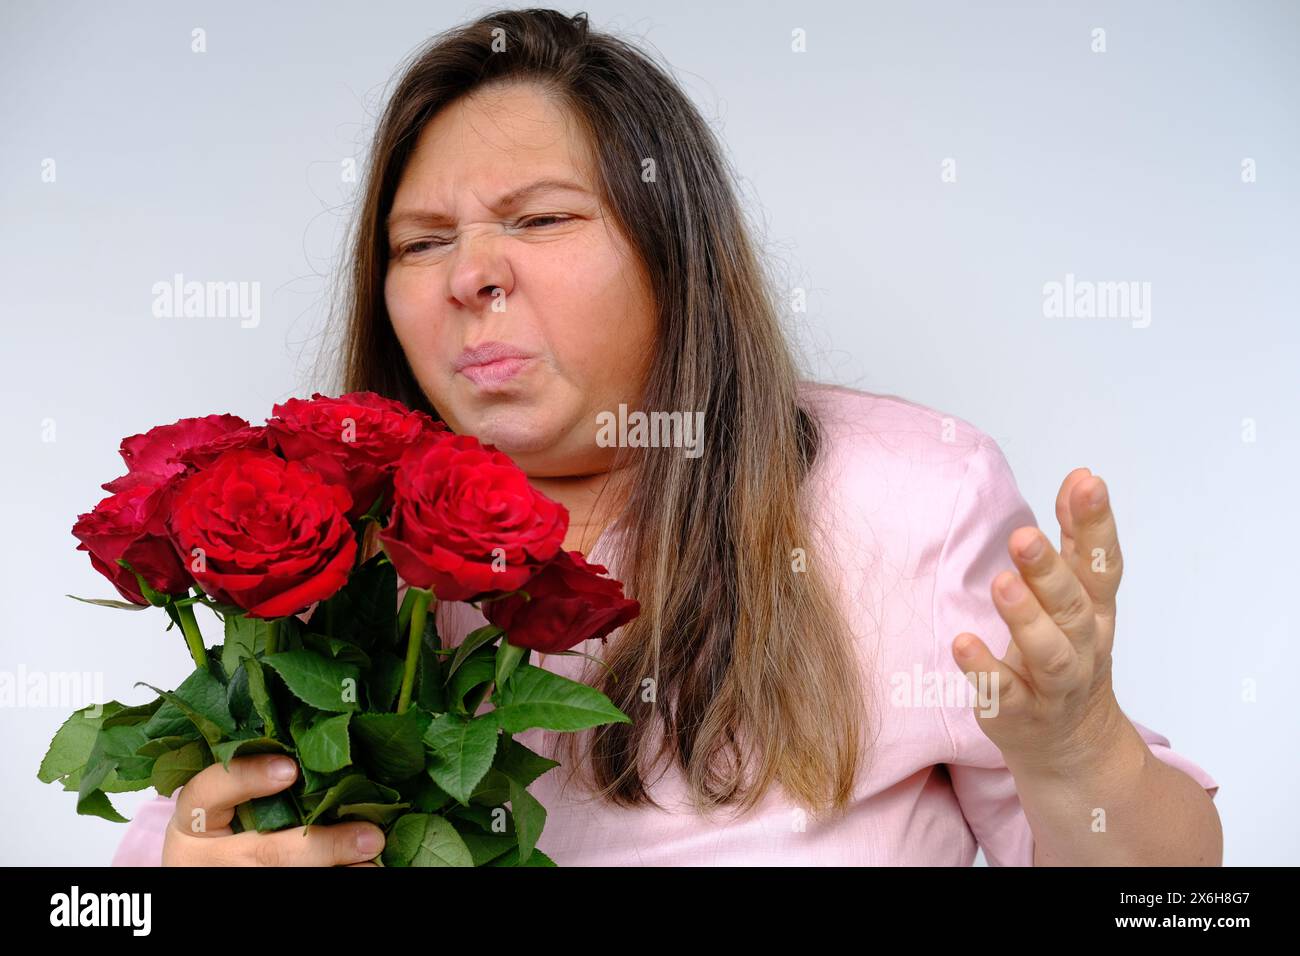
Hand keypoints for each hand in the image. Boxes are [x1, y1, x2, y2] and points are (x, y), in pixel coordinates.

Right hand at [161, 754, 384, 865]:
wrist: (208, 866)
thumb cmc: (223, 824)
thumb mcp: (224, 803)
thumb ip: (257, 778)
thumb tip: (327, 753)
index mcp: (194, 819)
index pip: (208, 792)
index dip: (247, 778)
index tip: (291, 769)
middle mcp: (206, 856)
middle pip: (264, 852)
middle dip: (321, 845)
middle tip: (370, 836)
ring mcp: (226, 879)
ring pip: (282, 875)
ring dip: (335, 868)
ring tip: (373, 859)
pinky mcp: (249, 892)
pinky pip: (294, 885)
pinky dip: (333, 879)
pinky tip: (362, 870)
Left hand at [950, 467, 1126, 772]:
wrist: (1073, 748)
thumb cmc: (1070, 654)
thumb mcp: (1079, 597)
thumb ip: (1076, 539)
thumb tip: (1081, 476)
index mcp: (1094, 612)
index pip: (1101, 565)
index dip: (1096, 525)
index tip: (1088, 482)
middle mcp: (1082, 647)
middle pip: (1072, 607)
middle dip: (1051, 570)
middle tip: (1025, 537)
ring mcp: (1053, 685)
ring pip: (1049, 653)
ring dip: (1025, 619)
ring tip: (1001, 584)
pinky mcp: (1019, 714)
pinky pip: (1004, 694)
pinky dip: (985, 671)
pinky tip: (962, 644)